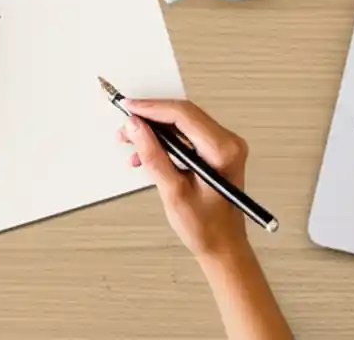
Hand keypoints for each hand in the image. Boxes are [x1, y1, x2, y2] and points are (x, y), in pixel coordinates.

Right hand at [118, 99, 250, 260]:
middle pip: (182, 116)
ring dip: (154, 132)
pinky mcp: (215, 152)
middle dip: (150, 120)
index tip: (129, 108)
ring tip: (131, 144)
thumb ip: (153, 156)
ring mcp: (223, 146)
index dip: (152, 109)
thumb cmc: (206, 227)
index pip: (183, 115)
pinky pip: (186, 137)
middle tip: (125, 128)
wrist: (223, 245)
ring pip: (182, 125)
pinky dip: (164, 142)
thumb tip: (136, 128)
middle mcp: (228, 143)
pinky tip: (146, 154)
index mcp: (224, 150)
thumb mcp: (173, 192)